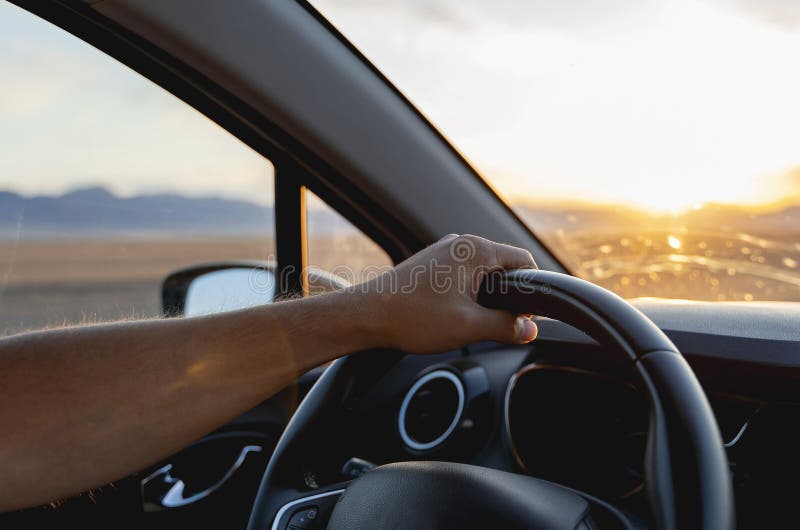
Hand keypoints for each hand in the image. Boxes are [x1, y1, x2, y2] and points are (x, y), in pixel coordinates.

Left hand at [363, 234, 537, 353]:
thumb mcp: (469, 327)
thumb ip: (506, 327)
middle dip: (509, 295)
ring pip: (483, 271)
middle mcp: (461, 243)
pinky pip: (463, 273)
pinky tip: (457, 314)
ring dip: (487, 295)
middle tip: (502, 325)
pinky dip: (469, 292)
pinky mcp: (432, 261)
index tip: (529, 317)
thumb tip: (530, 330)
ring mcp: (444, 250)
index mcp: (475, 250)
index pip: (524, 261)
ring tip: (476, 321)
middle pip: (504, 265)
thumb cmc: (413, 317)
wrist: (368, 315)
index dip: (533, 290)